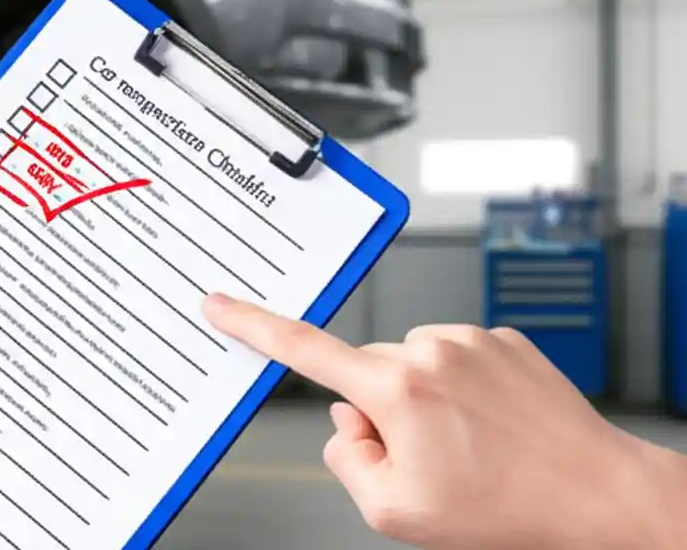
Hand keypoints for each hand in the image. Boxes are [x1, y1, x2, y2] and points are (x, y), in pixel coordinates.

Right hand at [204, 294, 686, 549]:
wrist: (595, 497)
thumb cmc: (504, 509)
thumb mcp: (393, 511)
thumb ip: (345, 460)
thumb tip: (348, 423)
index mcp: (394, 390)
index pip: (302, 350)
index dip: (252, 326)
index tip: (220, 304)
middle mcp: (430, 351)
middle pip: (368, 373)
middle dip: (379, 408)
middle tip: (428, 456)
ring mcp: (471, 340)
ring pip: (413, 364)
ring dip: (423, 396)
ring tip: (469, 442)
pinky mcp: (503, 338)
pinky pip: (456, 356)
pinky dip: (462, 386)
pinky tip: (490, 423)